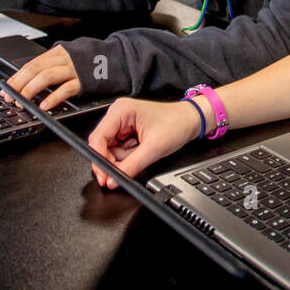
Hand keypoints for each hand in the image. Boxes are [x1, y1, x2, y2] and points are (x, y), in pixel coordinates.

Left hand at [0, 45, 81, 110]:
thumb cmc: (89, 61)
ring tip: (23, 102)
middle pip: (35, 69)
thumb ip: (51, 65)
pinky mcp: (83, 81)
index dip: (16, 77)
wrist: (114, 60)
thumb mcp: (68, 57)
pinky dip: (53, 98)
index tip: (6, 89)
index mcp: (57, 52)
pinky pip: (65, 89)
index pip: (31, 64)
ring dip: (31, 90)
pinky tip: (44, 106)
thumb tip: (29, 79)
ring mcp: (74, 69)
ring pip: (47, 77)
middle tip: (10, 97)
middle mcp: (63, 59)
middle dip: (19, 84)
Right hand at [84, 98, 201, 189]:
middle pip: (102, 145)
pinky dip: (128, 157)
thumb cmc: (177, 124)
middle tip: (119, 174)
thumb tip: (114, 178)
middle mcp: (118, 115)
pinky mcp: (127, 131)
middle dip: (111, 162)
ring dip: (122, 159)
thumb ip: (131, 165)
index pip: (98, 138)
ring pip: (110, 150)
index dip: (99, 159)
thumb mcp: (154, 148)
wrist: (191, 121)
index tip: (104, 175)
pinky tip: (140, 153)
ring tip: (141, 154)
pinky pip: (119, 150)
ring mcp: (122, 123)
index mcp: (121, 111)